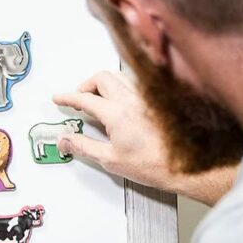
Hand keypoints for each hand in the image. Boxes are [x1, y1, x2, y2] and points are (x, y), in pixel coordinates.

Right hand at [54, 71, 236, 206]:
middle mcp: (131, 100)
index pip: (85, 98)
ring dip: (104, 83)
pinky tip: (119, 101)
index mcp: (117, 114)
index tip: (59, 98)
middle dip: (86, 85)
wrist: (183, 166)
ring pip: (118, 77)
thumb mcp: (110, 159)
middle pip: (101, 78)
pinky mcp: (155, 101)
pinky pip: (133, 84)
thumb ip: (83, 146)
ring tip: (98, 98)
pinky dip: (120, 87)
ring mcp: (145, 98)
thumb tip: (65, 140)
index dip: (68, 97)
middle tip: (79, 99)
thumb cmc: (153, 165)